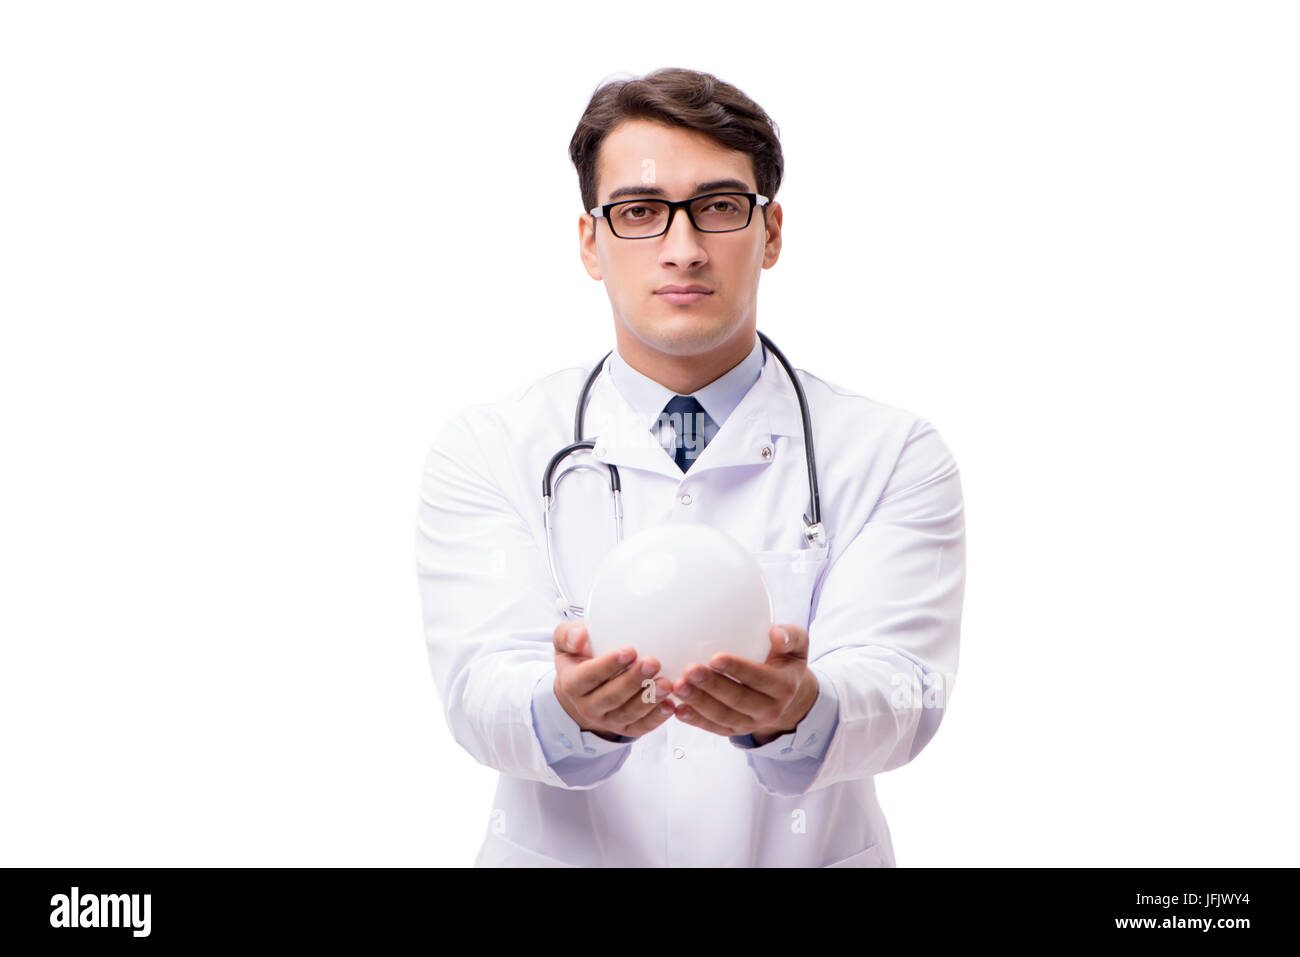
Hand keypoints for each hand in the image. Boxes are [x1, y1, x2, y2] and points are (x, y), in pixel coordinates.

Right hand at [552, 622, 674, 740]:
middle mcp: (588, 706)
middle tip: (653, 663)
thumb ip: (567, 634)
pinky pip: (640, 727)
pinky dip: (656, 718)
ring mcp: (607, 720)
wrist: (582, 690)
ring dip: (649, 700)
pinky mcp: (624, 728)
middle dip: (633, 681)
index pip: (588, 676)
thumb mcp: (565, 643)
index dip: (608, 665)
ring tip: (666, 683)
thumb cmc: (579, 660)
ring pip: (628, 714)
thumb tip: (579, 638)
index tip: (629, 651)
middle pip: (611, 697)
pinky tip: (669, 705)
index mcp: (572, 684)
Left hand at [671, 624, 818, 744]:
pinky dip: (696, 720)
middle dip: (712, 686)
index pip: (759, 678)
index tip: (715, 658)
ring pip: (723, 716)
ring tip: (678, 686)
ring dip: (699, 703)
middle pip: (738, 700)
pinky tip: (679, 709)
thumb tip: (776, 634)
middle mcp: (769, 709)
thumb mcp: (797, 645)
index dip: (738, 669)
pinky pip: (714, 728)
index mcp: (784, 686)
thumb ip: (791, 636)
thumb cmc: (784, 660)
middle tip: (690, 670)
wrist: (786, 693)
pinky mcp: (735, 730)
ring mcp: (751, 723)